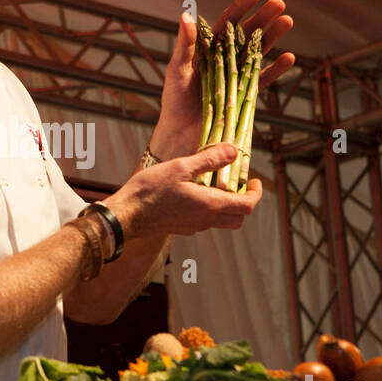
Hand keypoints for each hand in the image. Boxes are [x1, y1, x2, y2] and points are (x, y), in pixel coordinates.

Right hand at [103, 143, 261, 239]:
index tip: (254, 180)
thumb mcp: (181, 167)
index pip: (247, 206)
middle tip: (238, 183)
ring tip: (215, 185)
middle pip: (238, 218)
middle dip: (244, 201)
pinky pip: (205, 221)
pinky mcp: (182, 228)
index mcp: (209, 205)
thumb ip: (209, 160)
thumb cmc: (150, 190)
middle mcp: (205, 220)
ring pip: (222, 221)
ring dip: (227, 206)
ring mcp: (193, 227)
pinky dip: (210, 209)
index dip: (256, 193)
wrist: (125, 216)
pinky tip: (195, 192)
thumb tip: (234, 152)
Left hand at [150, 0, 297, 159]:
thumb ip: (184, 44)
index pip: (227, 23)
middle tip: (279, 4)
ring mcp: (236, 76)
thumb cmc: (174, 102)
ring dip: (274, 37)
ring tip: (287, 21)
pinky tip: (288, 57)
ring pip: (258, 52)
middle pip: (247, 33)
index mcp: (208, 49)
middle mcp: (224, 60)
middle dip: (263, 18)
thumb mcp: (177, 69)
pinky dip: (276, 69)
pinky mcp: (244, 95)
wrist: (180, 135)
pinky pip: (263, 79)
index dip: (241, 8)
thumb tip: (187, 15)